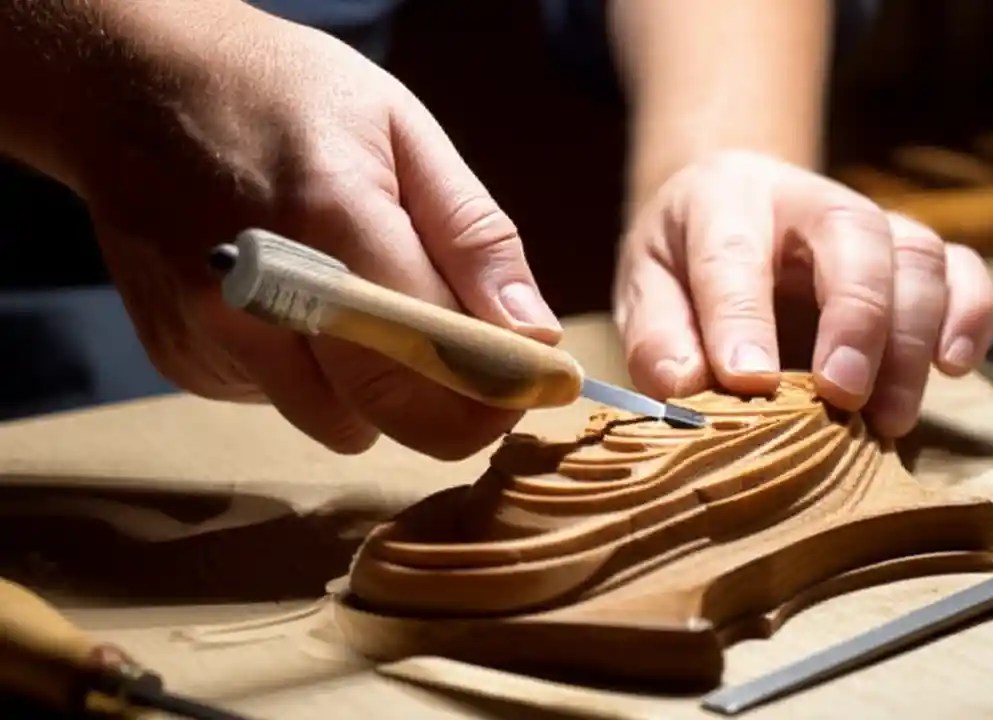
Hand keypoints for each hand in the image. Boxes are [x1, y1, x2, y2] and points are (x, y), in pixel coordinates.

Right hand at [76, 5, 560, 457]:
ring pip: (336, 422)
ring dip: (372, 391)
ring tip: (358, 307)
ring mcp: (209, 332)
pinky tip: (292, 305)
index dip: (496, 387)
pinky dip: (307, 374)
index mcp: (333, 218)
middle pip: (387, 412)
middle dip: (449, 408)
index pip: (436, 351)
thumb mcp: (402, 131)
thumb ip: (473, 237)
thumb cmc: (286, 95)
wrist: (134, 83)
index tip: (530, 386)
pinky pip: (279, 404)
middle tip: (471, 368)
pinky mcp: (179, 359)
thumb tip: (534, 335)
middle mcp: (261, 291)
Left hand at [613, 150, 992, 437]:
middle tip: (843, 395)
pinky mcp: (912, 254)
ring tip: (889, 418)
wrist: (729, 217)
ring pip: (917, 255)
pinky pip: (964, 268)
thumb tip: (685, 388)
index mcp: (724, 198)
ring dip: (913, 338)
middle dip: (856, 317)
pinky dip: (971, 316)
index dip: (742, 318)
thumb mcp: (645, 291)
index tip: (749, 384)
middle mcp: (807, 199)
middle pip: (854, 236)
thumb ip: (657, 337)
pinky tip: (952, 369)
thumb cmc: (684, 265)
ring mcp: (871, 221)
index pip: (736, 252)